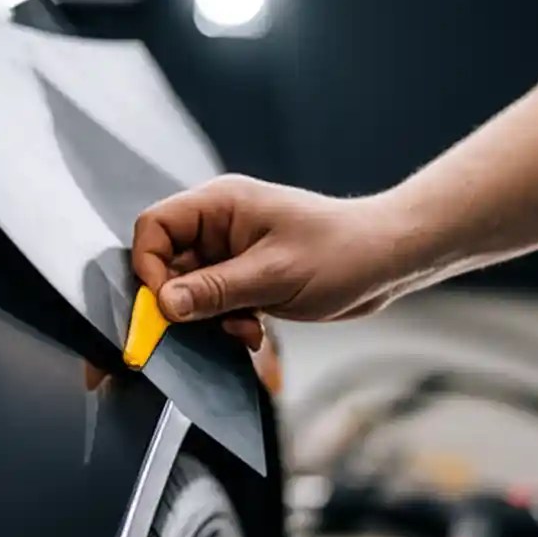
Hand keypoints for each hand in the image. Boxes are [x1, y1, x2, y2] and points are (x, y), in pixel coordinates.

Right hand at [131, 175, 421, 346]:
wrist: (388, 262)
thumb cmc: (342, 252)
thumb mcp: (274, 276)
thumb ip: (214, 290)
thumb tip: (163, 305)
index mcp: (220, 205)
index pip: (154, 227)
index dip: (149, 267)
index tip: (164, 305)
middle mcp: (219, 225)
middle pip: (166, 263)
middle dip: (181, 302)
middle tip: (199, 328)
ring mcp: (232, 252)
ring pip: (189, 290)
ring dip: (207, 319)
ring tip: (242, 329)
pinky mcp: (246, 277)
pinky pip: (214, 303)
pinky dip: (226, 323)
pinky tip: (253, 331)